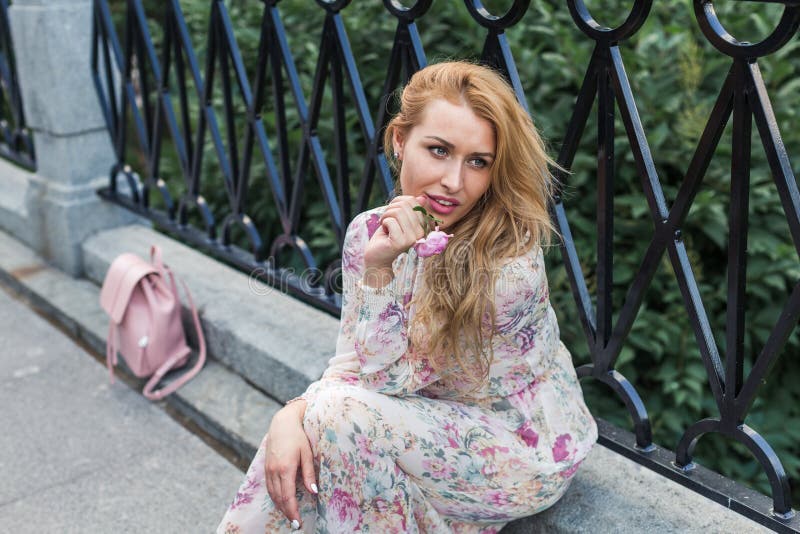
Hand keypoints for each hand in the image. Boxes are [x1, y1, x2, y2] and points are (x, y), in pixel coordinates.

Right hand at [264, 400, 316, 528]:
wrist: (282, 423)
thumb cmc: (298, 437)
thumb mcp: (307, 454)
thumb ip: (309, 474)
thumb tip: (313, 492)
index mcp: (285, 468)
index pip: (288, 497)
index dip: (292, 511)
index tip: (298, 522)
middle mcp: (274, 471)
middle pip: (279, 498)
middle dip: (287, 512)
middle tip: (295, 523)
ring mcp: (268, 470)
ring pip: (272, 494)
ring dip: (280, 506)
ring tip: (289, 515)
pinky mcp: (266, 468)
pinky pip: (269, 487)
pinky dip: (274, 497)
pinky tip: (281, 502)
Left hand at [363, 195, 427, 283]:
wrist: (377, 256)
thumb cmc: (386, 236)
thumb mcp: (398, 219)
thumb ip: (409, 208)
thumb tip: (422, 198)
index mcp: (422, 225)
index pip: (412, 201)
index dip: (397, 202)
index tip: (392, 213)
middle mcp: (420, 233)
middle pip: (404, 205)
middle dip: (390, 209)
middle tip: (386, 220)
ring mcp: (412, 239)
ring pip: (397, 212)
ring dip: (386, 216)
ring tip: (385, 225)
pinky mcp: (401, 243)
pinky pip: (390, 221)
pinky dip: (384, 223)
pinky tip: (385, 231)